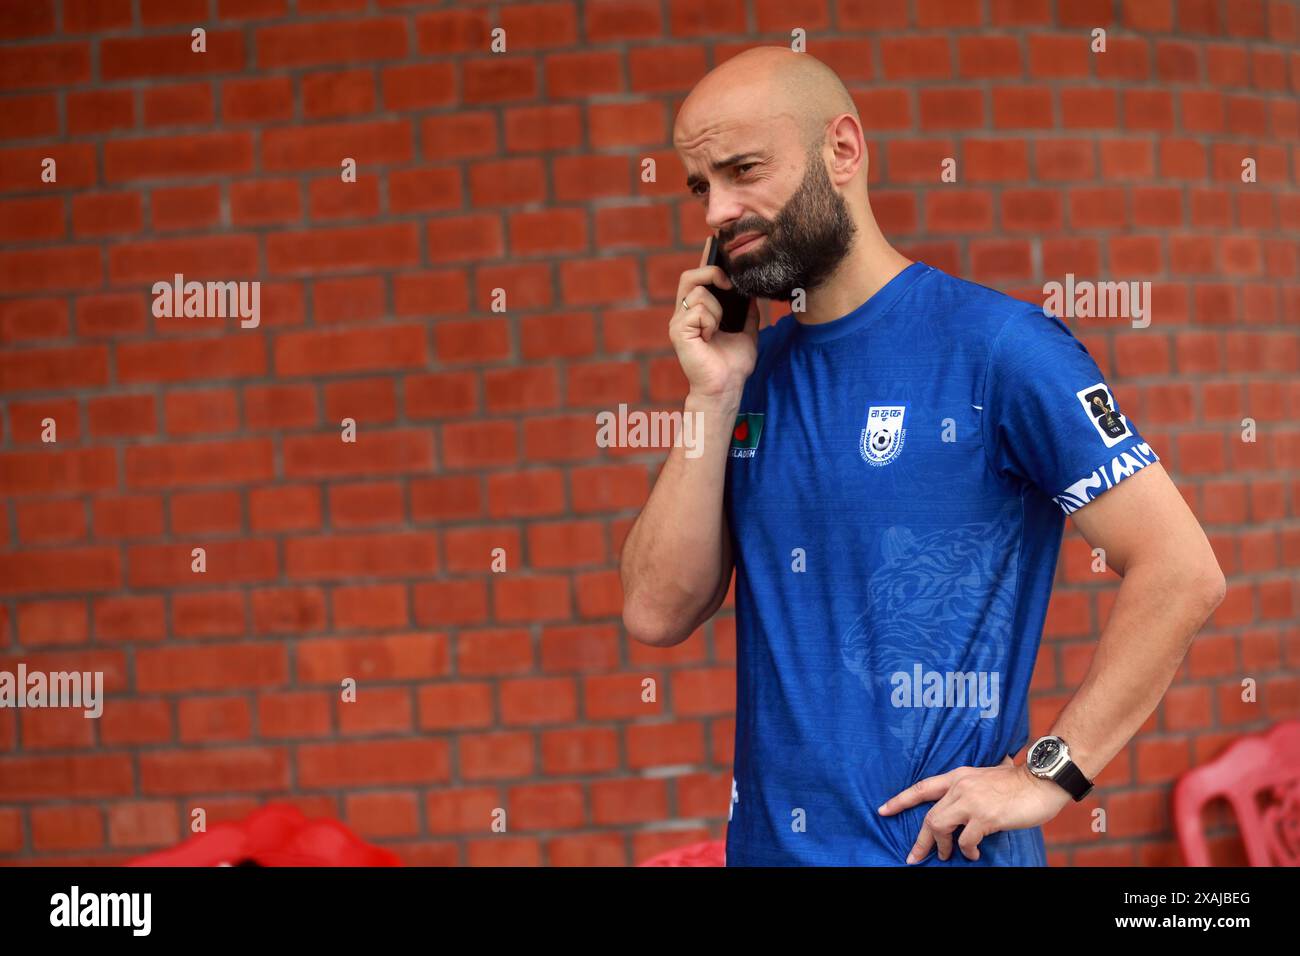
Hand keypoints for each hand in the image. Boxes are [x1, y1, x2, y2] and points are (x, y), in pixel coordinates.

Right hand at [669, 236, 759, 400]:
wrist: (726, 388)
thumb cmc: (733, 365)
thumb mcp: (747, 331)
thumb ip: (747, 311)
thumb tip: (752, 291)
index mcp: (698, 312)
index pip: (698, 278)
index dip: (706, 259)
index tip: (715, 242)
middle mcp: (684, 314)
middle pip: (689, 275)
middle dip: (711, 272)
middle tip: (728, 284)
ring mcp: (678, 322)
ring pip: (698, 292)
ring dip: (716, 307)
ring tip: (718, 328)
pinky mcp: (678, 331)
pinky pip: (698, 309)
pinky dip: (711, 320)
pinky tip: (711, 337)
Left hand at [877, 756, 1071, 862]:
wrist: (1042, 780)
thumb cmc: (1019, 782)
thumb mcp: (988, 775)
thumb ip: (972, 785)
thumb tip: (965, 801)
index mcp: (958, 776)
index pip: (922, 787)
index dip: (900, 800)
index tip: (883, 810)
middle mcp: (960, 787)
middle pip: (929, 816)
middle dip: (921, 840)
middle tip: (915, 856)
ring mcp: (971, 801)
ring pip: (939, 826)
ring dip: (940, 846)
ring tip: (946, 855)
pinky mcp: (985, 817)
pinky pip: (966, 840)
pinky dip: (967, 851)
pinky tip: (973, 854)